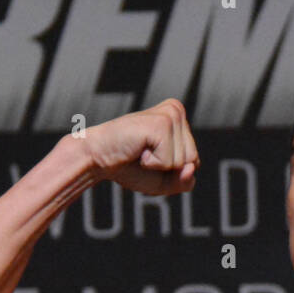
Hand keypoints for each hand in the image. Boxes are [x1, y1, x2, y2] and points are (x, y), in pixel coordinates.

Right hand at [83, 98, 199, 194]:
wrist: (98, 160)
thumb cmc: (130, 167)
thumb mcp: (164, 182)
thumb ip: (185, 181)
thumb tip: (190, 168)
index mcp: (179, 119)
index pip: (194, 161)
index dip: (172, 171)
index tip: (149, 156)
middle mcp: (176, 110)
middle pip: (193, 160)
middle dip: (168, 169)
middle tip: (143, 154)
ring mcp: (170, 114)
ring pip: (184, 161)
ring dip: (160, 165)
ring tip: (141, 150)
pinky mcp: (161, 123)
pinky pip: (171, 161)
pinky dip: (153, 164)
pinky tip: (138, 149)